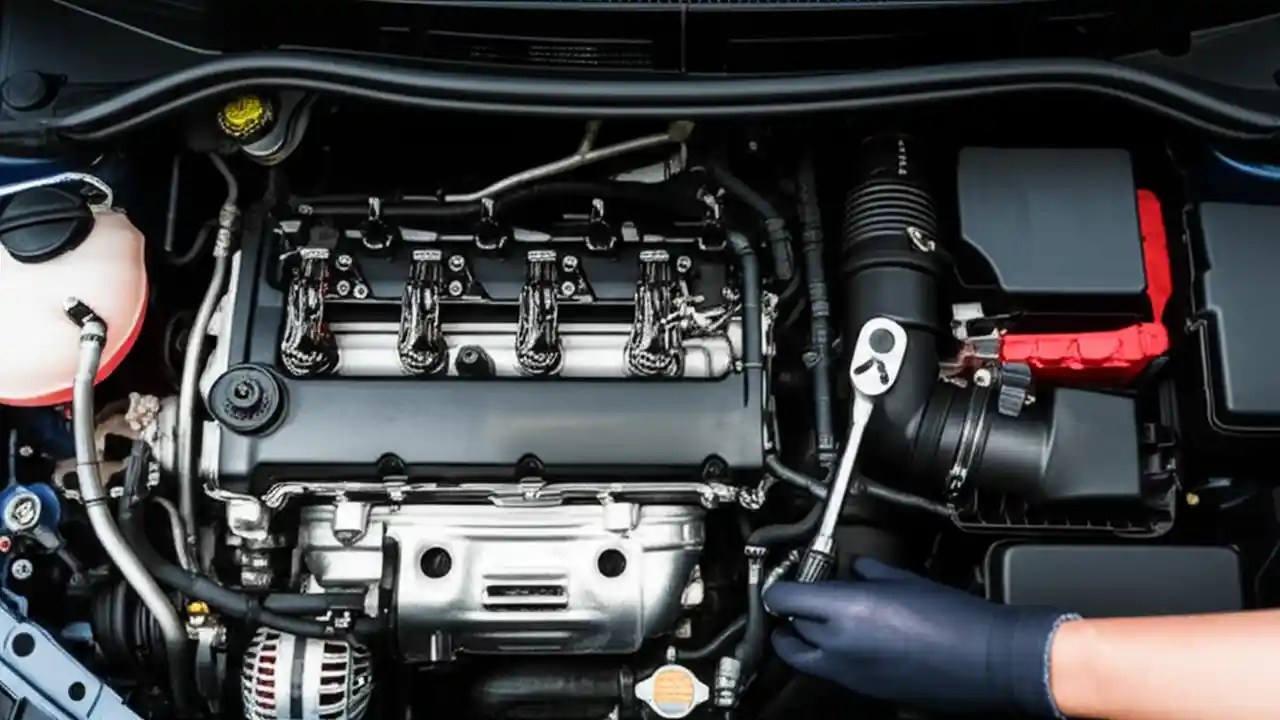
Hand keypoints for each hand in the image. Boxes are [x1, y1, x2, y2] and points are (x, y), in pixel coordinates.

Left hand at [765, 557, 1075, 717]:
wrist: (986, 659)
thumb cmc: (954, 618)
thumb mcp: (906, 580)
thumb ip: (870, 571)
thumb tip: (855, 568)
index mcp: (846, 608)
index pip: (784, 599)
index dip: (779, 589)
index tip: (784, 582)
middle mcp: (840, 643)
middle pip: (790, 630)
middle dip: (792, 615)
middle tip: (801, 601)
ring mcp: (850, 673)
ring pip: (803, 659)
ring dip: (802, 641)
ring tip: (813, 625)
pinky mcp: (865, 690)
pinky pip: (830, 673)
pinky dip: (828, 659)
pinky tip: (848, 643)